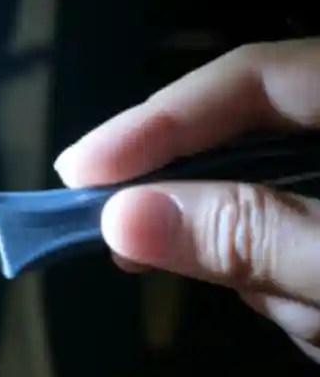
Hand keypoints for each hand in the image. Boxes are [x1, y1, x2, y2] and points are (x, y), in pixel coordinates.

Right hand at [54, 38, 319, 361]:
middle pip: (254, 146)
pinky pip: (299, 254)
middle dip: (219, 218)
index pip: (253, 78)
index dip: (160, 121)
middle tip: (137, 251)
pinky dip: (302, 299)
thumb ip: (252, 235)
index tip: (78, 174)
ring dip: (277, 278)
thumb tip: (122, 217)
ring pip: (275, 213)